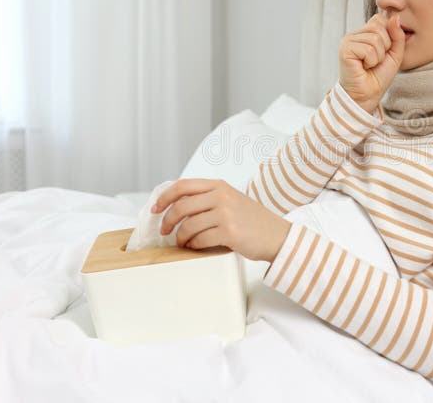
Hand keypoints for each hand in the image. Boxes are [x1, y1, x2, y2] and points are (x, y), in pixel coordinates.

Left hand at [153, 178, 291, 261]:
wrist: (277, 235)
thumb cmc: (252, 220)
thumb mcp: (231, 199)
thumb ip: (207, 198)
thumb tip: (175, 205)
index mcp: (219, 186)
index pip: (183, 185)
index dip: (164, 197)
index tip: (155, 208)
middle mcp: (222, 196)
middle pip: (181, 206)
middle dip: (167, 221)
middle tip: (164, 231)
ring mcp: (226, 214)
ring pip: (188, 225)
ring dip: (181, 237)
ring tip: (183, 242)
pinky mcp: (229, 233)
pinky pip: (200, 240)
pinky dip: (193, 246)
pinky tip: (196, 247)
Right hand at [338, 12, 405, 113]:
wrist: (368, 95)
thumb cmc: (379, 76)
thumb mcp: (395, 53)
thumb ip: (397, 35)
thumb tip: (395, 17)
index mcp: (364, 32)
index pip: (381, 19)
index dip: (389, 37)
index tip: (383, 53)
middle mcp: (354, 33)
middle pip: (379, 27)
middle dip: (385, 47)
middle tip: (375, 61)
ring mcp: (348, 40)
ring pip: (375, 39)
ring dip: (378, 56)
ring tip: (369, 65)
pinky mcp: (345, 49)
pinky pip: (368, 49)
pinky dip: (371, 61)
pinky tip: (364, 67)